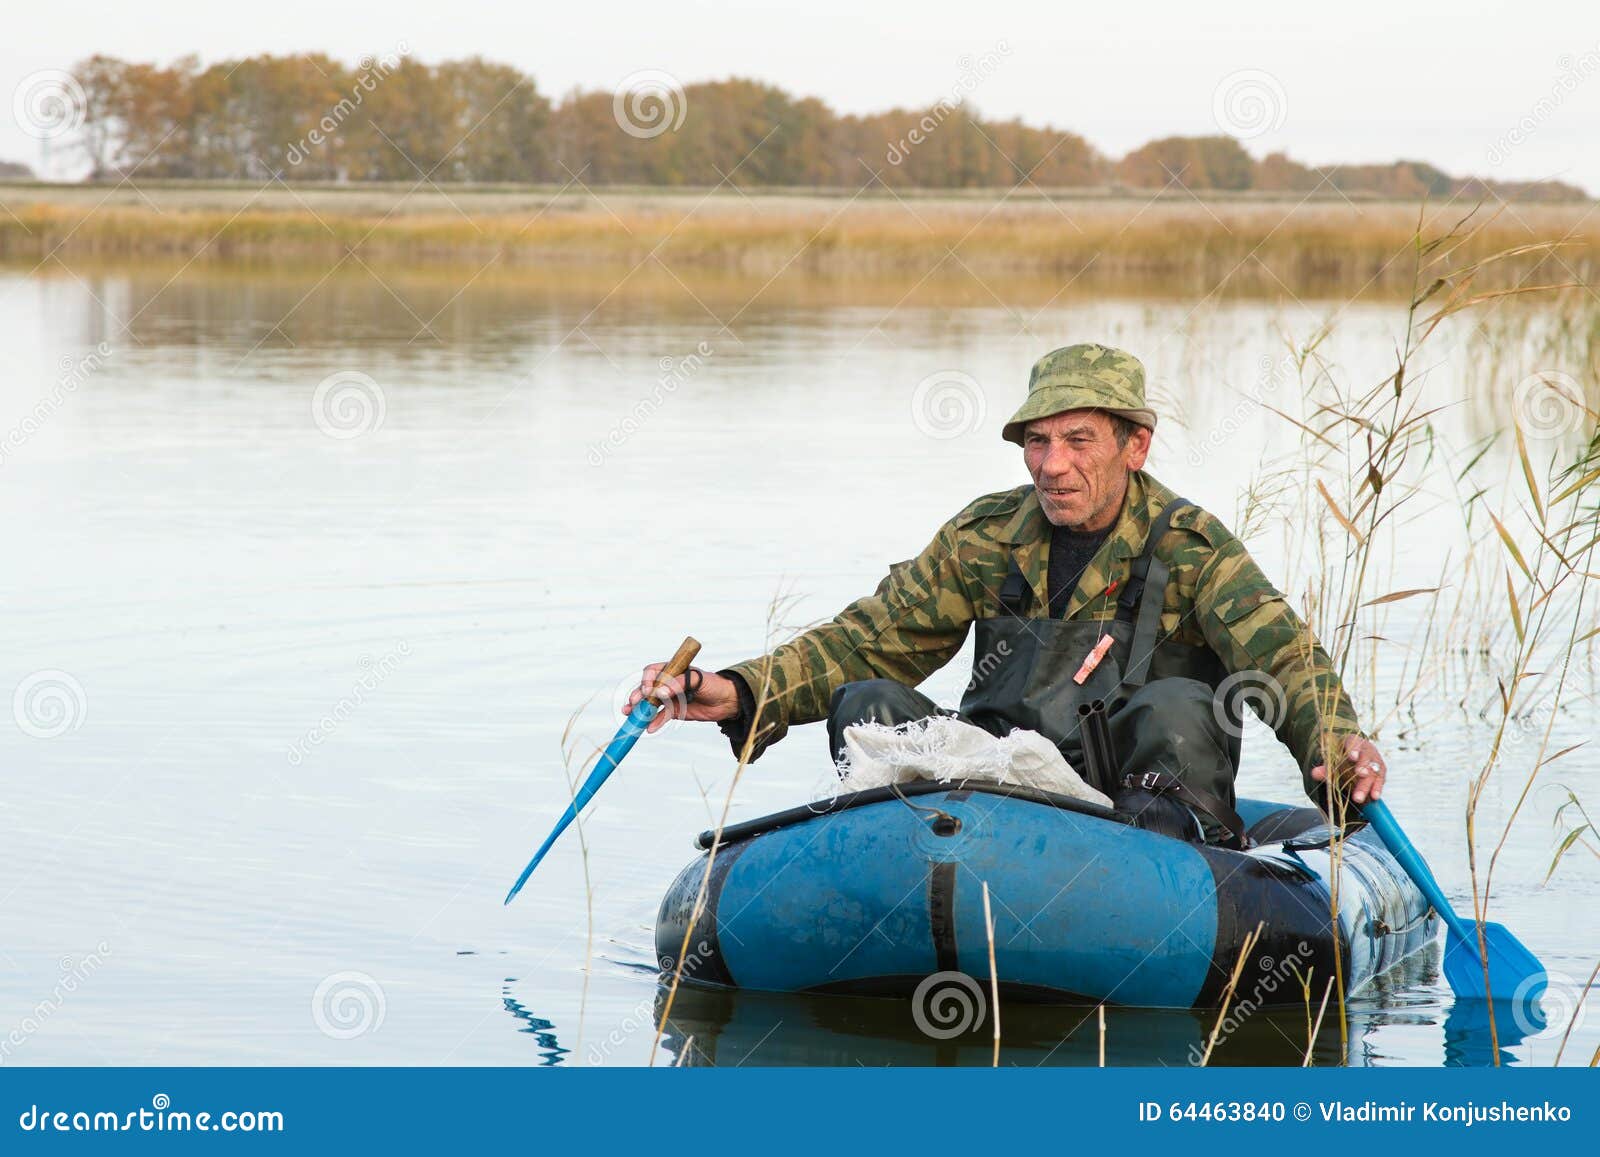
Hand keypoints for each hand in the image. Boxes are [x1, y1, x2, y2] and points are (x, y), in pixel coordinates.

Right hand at [624, 664, 741, 732]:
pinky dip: (654, 722)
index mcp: (672, 669)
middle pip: (647, 688)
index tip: (648, 690)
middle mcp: (668, 683)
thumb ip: (677, 685)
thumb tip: (659, 694)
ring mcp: (669, 698)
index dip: (647, 680)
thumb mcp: (697, 680)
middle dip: (638, 696)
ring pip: (650, 703)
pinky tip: (649, 728)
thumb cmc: (713, 684)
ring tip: (630, 715)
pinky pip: (660, 717)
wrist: (727, 701)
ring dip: (640, 710)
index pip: (652, 671)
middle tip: (632, 704)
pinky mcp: (674, 711)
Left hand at [1310, 735, 1386, 804]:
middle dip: (1363, 767)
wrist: (1352, 759)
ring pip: (1374, 770)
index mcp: (1353, 741)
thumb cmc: (1340, 759)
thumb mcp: (1331, 761)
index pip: (1354, 743)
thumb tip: (1314, 773)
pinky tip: (1374, 796)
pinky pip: (1380, 779)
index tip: (1352, 757)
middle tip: (1360, 775)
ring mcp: (1375, 760)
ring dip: (1368, 783)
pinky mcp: (1380, 771)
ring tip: (1361, 795)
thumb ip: (1325, 768)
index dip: (1353, 749)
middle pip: (1366, 757)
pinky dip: (1377, 788)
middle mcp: (1367, 749)